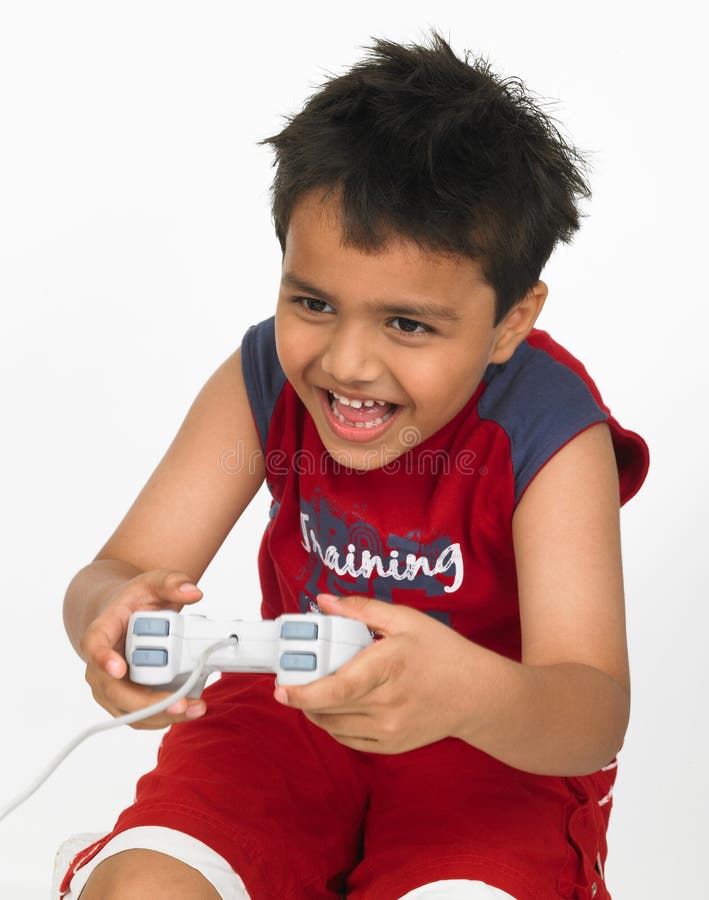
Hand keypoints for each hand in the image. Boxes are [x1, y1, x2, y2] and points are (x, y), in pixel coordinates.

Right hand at [81, 568, 206, 728]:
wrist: (124, 614)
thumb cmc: (135, 601)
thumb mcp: (153, 582)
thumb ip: (172, 582)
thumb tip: (194, 592)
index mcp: (102, 630)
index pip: (94, 645)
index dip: (103, 659)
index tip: (120, 668)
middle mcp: (99, 664)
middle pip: (114, 690)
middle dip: (148, 702)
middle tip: (182, 703)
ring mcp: (109, 686)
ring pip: (128, 711)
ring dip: (160, 716)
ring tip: (195, 708)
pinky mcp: (123, 700)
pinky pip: (139, 717)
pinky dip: (162, 717)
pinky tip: (188, 709)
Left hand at [274, 593, 481, 753]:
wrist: (476, 693)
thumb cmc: (441, 652)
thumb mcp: (405, 619)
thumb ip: (360, 609)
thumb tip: (323, 601)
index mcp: (388, 668)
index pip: (338, 689)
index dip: (304, 692)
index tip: (280, 688)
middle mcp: (387, 705)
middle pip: (328, 708)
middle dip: (303, 694)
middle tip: (292, 677)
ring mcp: (389, 730)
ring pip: (333, 726)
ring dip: (315, 709)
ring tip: (317, 688)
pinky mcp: (390, 745)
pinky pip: (348, 738)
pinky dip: (334, 722)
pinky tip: (339, 704)